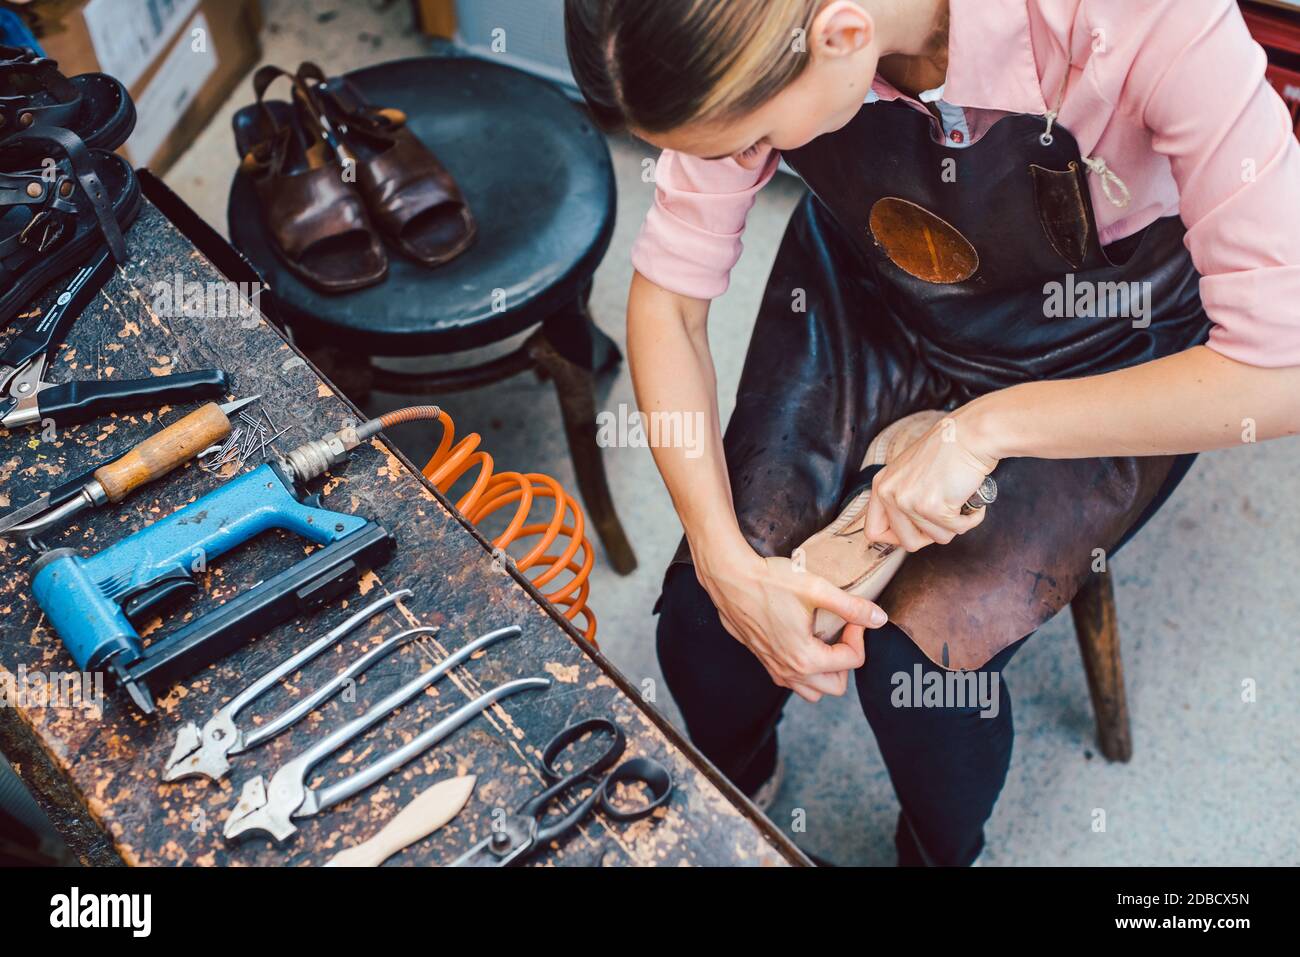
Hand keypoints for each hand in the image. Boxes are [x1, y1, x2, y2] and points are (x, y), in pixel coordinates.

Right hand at [696, 548, 887, 702]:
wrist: (730, 577)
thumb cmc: (769, 581)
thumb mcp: (817, 589)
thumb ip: (852, 607)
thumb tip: (879, 619)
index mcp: (806, 658)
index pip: (853, 661)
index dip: (860, 635)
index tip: (854, 615)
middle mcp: (789, 671)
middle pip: (836, 686)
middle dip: (846, 660)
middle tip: (843, 631)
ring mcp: (773, 668)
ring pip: (812, 689)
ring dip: (826, 671)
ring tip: (825, 641)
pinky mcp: (763, 659)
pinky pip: (791, 680)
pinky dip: (805, 669)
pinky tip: (803, 639)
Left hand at [864, 410, 998, 551]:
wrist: (969, 435)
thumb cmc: (947, 452)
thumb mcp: (909, 473)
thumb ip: (901, 498)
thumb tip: (904, 533)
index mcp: (881, 486)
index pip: (874, 531)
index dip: (897, 538)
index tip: (916, 531)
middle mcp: (889, 494)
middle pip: (907, 542)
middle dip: (931, 535)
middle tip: (944, 516)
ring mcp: (909, 502)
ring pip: (937, 538)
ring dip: (954, 524)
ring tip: (958, 499)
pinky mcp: (932, 507)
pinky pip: (956, 530)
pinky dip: (970, 519)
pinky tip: (970, 500)